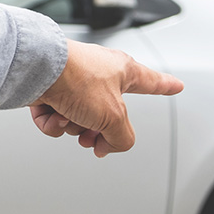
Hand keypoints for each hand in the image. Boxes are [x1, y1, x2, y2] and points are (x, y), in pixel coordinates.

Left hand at [30, 40, 183, 156]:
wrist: (36, 69)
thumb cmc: (75, 77)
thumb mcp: (113, 116)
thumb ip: (122, 137)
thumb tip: (109, 145)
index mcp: (123, 71)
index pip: (151, 83)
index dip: (166, 86)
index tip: (176, 86)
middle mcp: (99, 75)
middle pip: (108, 115)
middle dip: (97, 130)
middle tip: (92, 137)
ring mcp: (73, 83)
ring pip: (80, 120)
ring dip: (73, 126)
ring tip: (68, 118)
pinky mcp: (50, 90)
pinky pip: (57, 118)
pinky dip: (53, 122)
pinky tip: (51, 115)